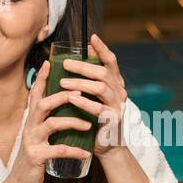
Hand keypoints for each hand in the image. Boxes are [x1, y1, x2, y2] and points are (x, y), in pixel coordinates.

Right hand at [2, 59, 93, 182]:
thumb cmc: (35, 156)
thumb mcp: (38, 134)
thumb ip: (47, 120)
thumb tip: (63, 104)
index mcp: (32, 120)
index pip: (35, 94)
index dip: (41, 78)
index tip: (49, 62)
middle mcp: (30, 127)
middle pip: (42, 104)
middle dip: (62, 96)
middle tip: (80, 93)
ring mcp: (32, 141)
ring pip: (52, 124)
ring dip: (73, 122)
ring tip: (89, 125)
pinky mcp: (37, 156)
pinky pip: (58, 150)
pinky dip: (75, 151)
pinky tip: (86, 153)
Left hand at [57, 33, 127, 156]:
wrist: (106, 145)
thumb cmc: (95, 118)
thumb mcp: (94, 96)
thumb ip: (91, 78)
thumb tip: (82, 54)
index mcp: (115, 84)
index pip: (111, 62)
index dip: (102, 49)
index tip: (92, 37)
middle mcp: (119, 92)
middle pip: (104, 72)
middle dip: (84, 67)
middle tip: (65, 64)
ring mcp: (118, 106)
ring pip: (101, 88)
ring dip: (81, 83)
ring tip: (63, 83)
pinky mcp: (113, 120)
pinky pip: (99, 109)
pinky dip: (84, 103)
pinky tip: (72, 99)